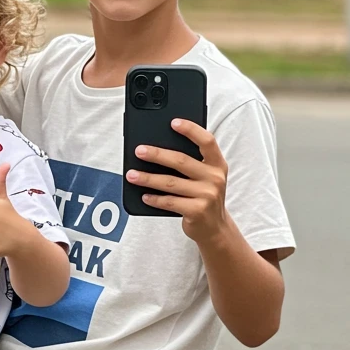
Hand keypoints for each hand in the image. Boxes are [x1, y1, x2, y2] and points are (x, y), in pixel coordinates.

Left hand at [126, 119, 228, 242]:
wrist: (214, 227)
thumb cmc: (203, 197)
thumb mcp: (205, 177)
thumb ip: (191, 163)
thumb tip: (157, 149)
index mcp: (217, 164)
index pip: (206, 141)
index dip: (190, 130)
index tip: (173, 122)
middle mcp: (215, 178)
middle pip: (181, 161)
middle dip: (157, 154)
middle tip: (139, 151)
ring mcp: (207, 195)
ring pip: (171, 183)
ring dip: (148, 178)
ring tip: (131, 175)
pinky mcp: (197, 211)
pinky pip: (169, 202)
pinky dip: (154, 199)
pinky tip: (143, 195)